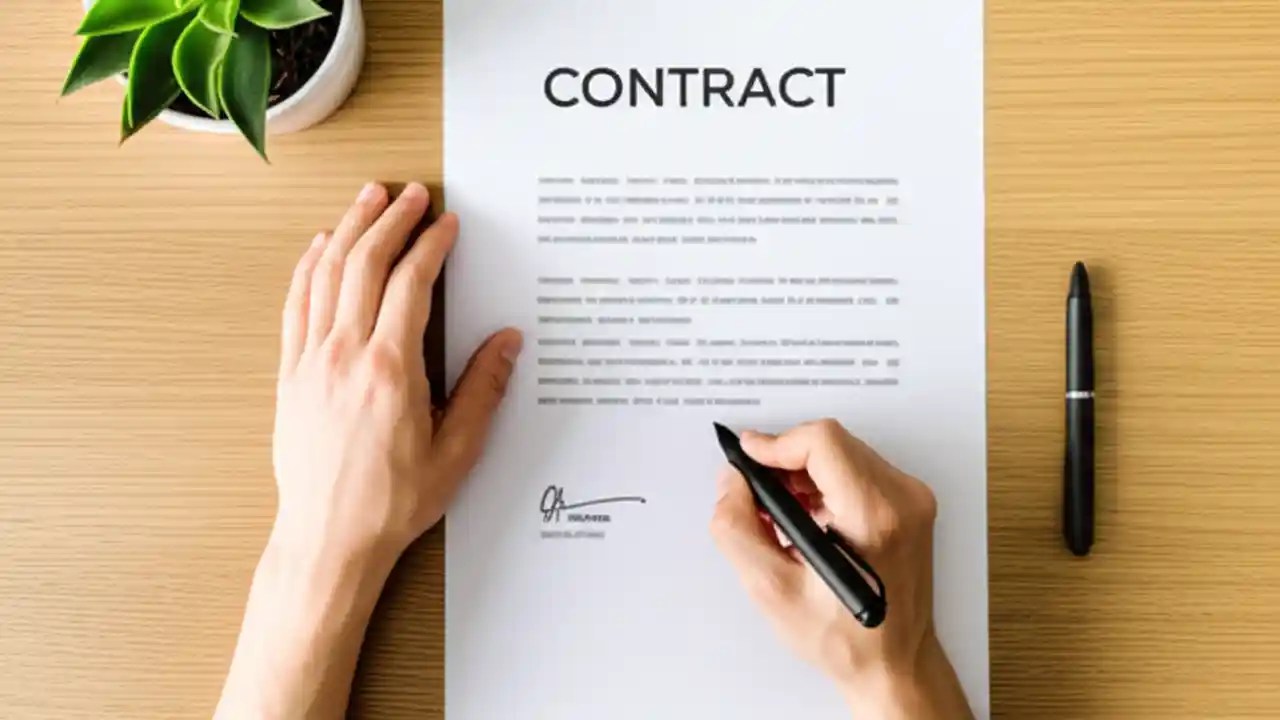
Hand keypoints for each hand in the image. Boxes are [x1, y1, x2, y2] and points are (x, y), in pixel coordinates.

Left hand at [272, 181, 521, 564]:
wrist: (328, 539)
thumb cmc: (392, 502)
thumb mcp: (456, 452)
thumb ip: (483, 391)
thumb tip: (507, 342)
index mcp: (390, 370)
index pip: (410, 284)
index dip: (430, 245)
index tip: (446, 223)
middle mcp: (344, 355)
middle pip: (364, 264)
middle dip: (391, 220)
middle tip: (411, 193)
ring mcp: (310, 362)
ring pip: (325, 274)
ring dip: (348, 229)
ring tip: (367, 198)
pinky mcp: (290, 375)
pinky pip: (296, 304)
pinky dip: (309, 267)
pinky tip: (321, 247)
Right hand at [710, 420, 971, 719]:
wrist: (894, 665)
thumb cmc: (847, 640)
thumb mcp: (772, 591)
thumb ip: (738, 529)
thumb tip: (732, 484)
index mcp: (873, 517)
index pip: (822, 442)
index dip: (777, 443)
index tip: (749, 456)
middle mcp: (902, 501)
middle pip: (831, 443)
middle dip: (786, 461)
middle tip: (757, 493)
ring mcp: (912, 501)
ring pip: (844, 453)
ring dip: (805, 472)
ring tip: (781, 512)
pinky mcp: (911, 505)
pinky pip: (859, 469)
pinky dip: (826, 483)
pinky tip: (808, 517)